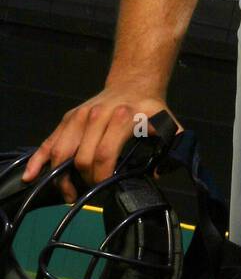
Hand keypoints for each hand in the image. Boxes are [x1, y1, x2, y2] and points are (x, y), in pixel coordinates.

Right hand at [21, 82, 179, 203]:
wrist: (133, 84)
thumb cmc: (150, 109)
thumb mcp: (167, 123)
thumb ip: (171, 145)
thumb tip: (160, 171)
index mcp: (123, 117)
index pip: (104, 154)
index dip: (101, 177)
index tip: (106, 191)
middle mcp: (98, 114)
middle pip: (82, 157)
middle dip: (84, 181)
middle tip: (90, 195)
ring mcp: (80, 116)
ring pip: (62, 152)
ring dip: (62, 177)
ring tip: (69, 193)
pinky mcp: (68, 118)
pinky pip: (49, 141)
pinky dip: (38, 160)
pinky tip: (31, 176)